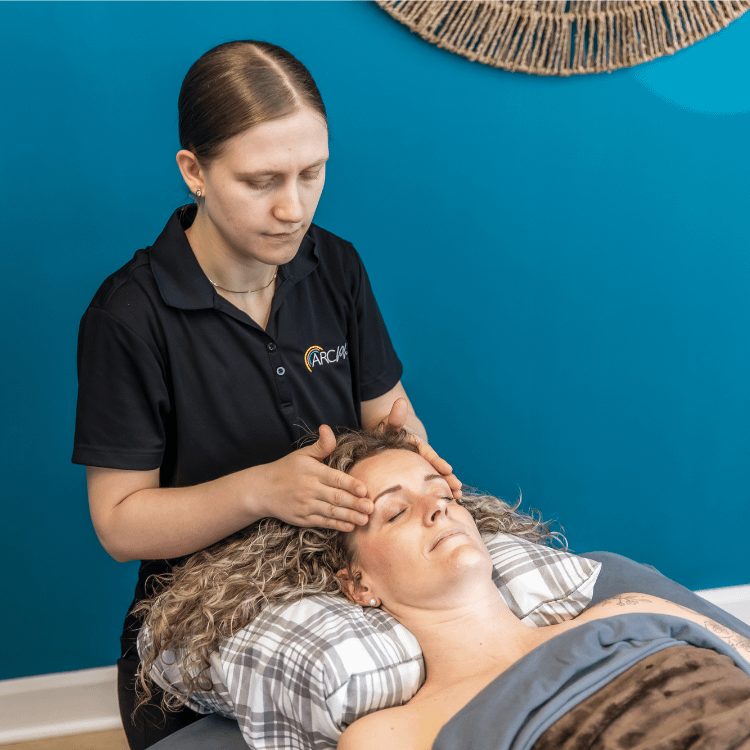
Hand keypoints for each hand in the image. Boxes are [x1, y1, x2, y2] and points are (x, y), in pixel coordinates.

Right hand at [256, 424, 372, 531]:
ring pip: (331, 512)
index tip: (364, 490)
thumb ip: (321, 445)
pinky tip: (349, 527)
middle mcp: (310, 489)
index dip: (351, 485)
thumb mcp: (302, 454)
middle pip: (336, 497)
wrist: (262, 489)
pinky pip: (322, 523)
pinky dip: (336, 525)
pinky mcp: (302, 519)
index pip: (335, 479)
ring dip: (349, 517)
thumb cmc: (286, 469)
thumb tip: (326, 428)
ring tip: (365, 520)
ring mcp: (305, 505)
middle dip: (355, 504)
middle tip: (371, 508)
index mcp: (313, 472)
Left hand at [376, 398, 462, 498]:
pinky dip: (437, 493)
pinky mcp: (418, 478)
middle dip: (448, 479)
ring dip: (447, 488)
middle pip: (437, 469)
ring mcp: (421, 469)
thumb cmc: (388, 435)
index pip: (429, 455)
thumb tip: (400, 402)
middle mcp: (423, 458)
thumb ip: (395, 418)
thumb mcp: (390, 427)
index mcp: (418, 447)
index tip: (449, 469)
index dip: (438, 462)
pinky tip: (448, 504)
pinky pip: (429, 486)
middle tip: (457, 489)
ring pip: (436, 479)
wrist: (388, 443)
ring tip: (457, 498)